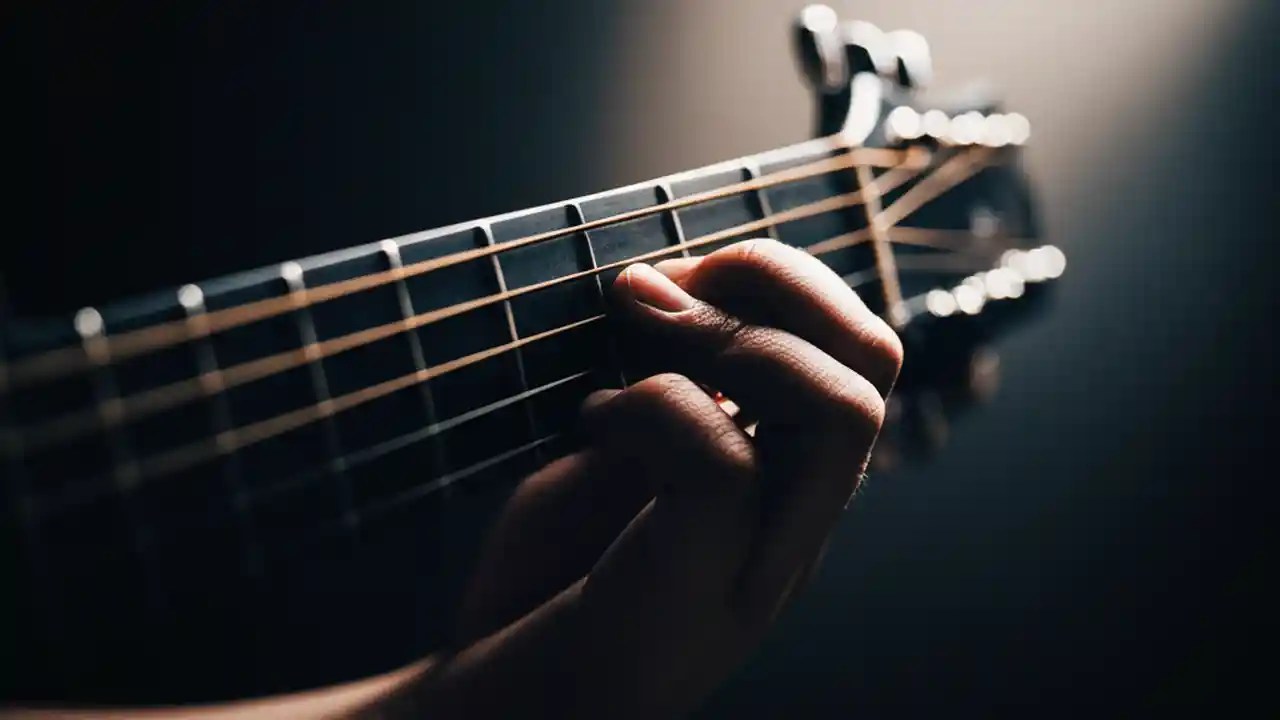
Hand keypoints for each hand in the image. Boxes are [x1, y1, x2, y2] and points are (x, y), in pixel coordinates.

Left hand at [406, 239, 902, 718]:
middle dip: (773, 282)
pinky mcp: (697, 593)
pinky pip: (722, 464)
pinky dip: (651, 408)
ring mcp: (758, 567)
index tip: (683, 269)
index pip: (860, 356)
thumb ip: (661, 388)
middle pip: (871, 366)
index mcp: (787, 488)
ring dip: (729, 337)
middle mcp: (795, 525)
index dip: (786, 279)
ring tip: (635, 330)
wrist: (500, 716)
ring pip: (840, 411)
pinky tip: (592, 421)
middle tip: (661, 285)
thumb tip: (668, 282)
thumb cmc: (544, 588)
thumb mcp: (610, 464)